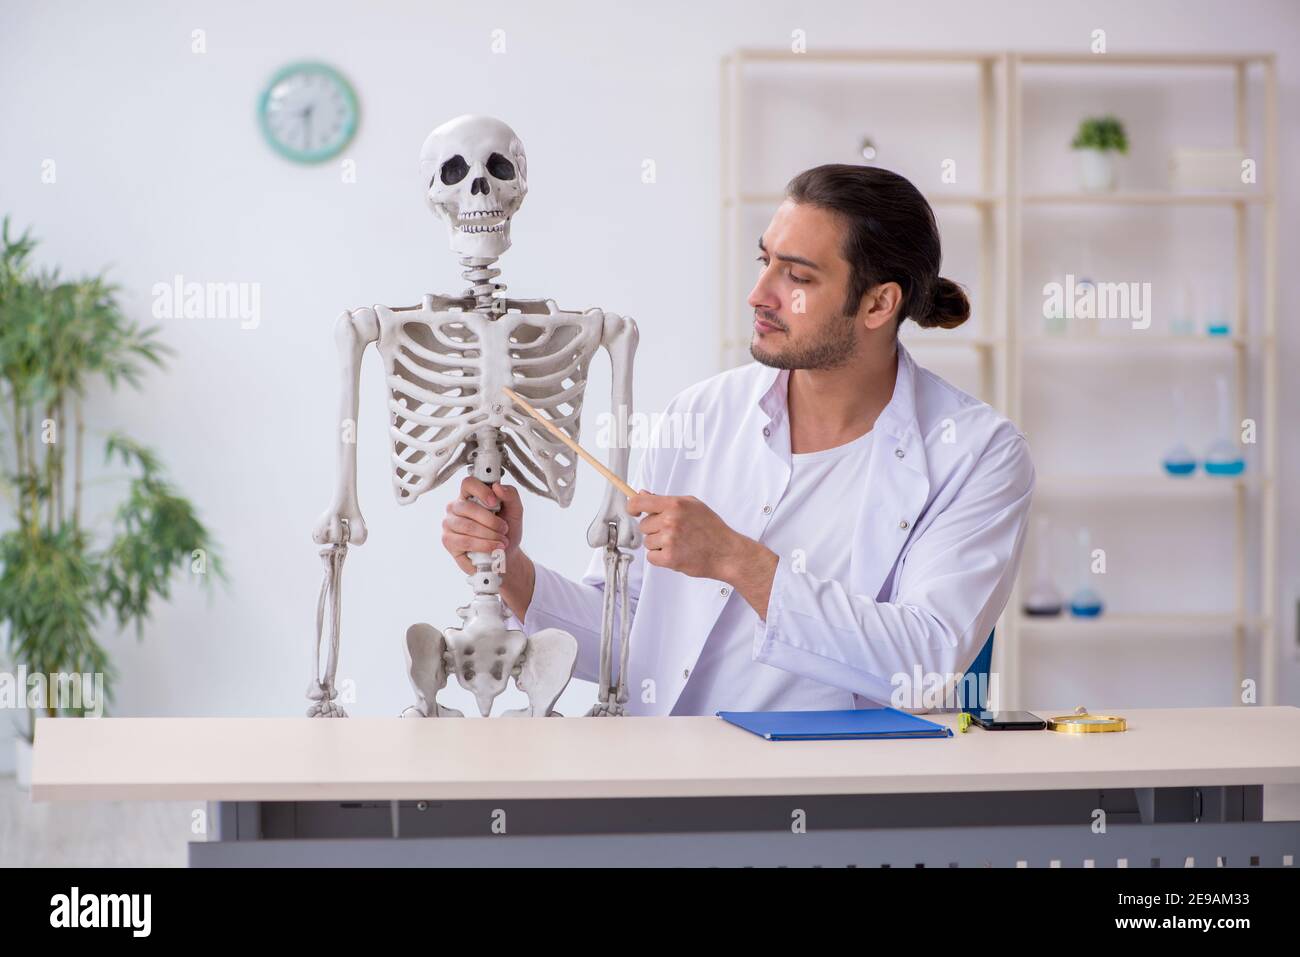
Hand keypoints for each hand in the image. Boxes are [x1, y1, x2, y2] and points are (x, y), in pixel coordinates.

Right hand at [441, 478, 522, 574]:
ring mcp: (449, 523)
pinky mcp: (448, 541)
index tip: (495, 502)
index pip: (468, 483)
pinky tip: (493, 548)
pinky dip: (483, 545)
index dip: (481, 491)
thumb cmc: (507, 530)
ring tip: (502, 541)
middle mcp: (456, 507)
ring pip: (467, 526)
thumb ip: (510, 495)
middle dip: (491, 521)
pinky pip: (464, 542)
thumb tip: (497, 487)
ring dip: (489, 535)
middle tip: (504, 529)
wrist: (506, 555)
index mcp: (470, 495)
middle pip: (468, 507)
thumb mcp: (515, 511)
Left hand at [626, 490, 745, 580]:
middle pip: (644, 525)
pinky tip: (676, 554)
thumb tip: (642, 494)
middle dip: (655, 530)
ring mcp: (669, 539)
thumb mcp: (693, 505)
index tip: (633, 512)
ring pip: (647, 542)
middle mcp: (670, 520)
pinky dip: (660, 558)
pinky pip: (651, 557)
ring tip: (678, 544)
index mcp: (675, 504)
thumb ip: (666, 500)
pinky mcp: (669, 558)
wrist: (726, 552)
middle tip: (674, 533)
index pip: (639, 502)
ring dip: (658, 545)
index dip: (632, 507)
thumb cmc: (712, 529)